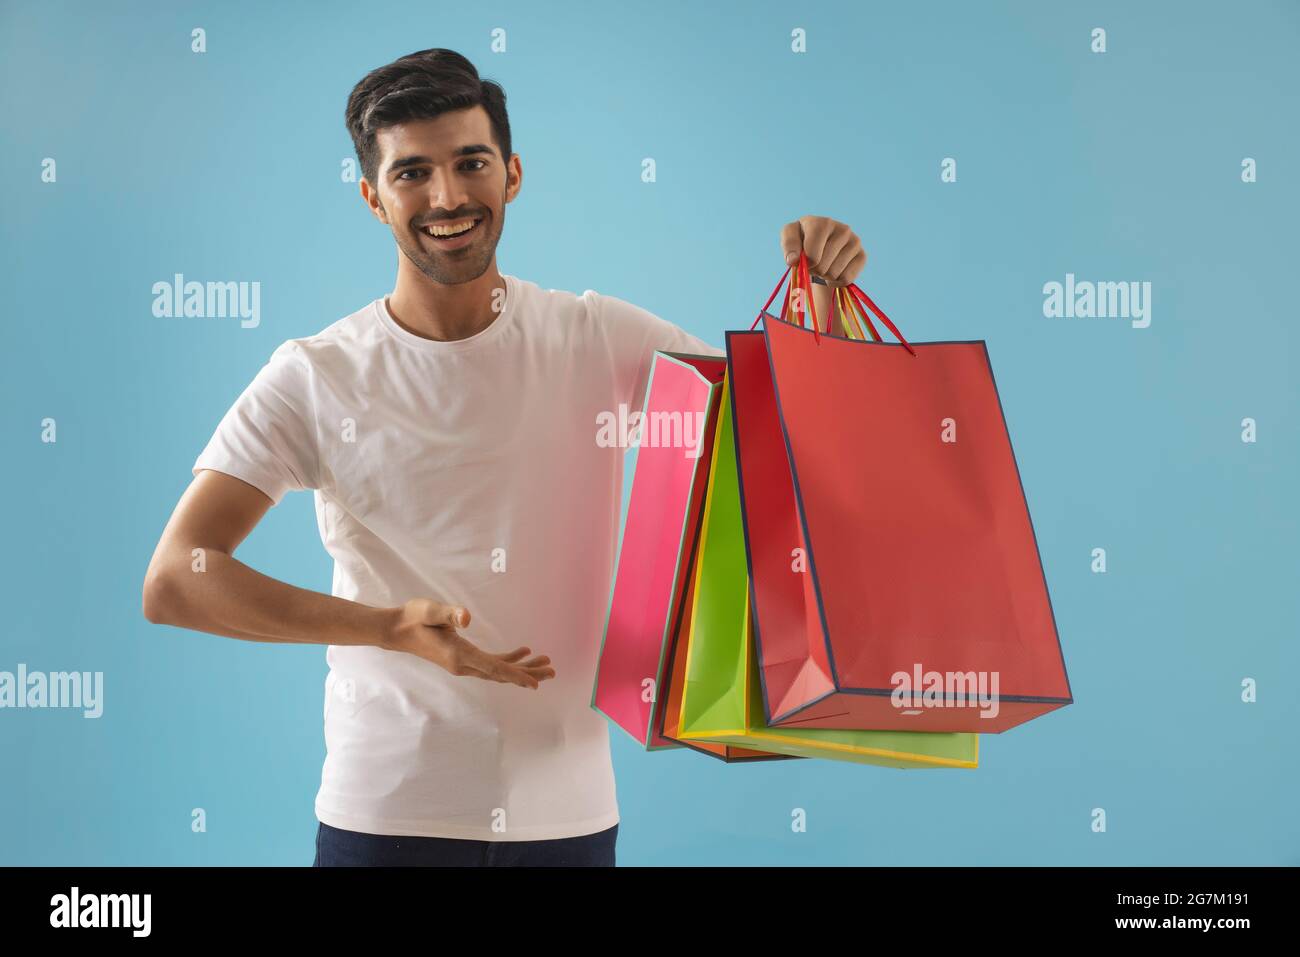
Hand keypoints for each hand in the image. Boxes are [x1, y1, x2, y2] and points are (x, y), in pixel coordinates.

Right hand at [381, 599, 555, 689]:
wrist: (397, 630)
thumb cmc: (414, 618)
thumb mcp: (430, 610)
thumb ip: (448, 613)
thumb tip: (466, 617)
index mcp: (460, 655)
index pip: (494, 669)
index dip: (516, 676)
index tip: (536, 684)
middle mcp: (464, 665)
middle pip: (502, 674)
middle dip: (528, 674)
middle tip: (552, 670)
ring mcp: (464, 664)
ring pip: (499, 671)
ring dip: (522, 668)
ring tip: (545, 662)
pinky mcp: (463, 659)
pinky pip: (491, 664)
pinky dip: (508, 661)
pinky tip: (523, 652)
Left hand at [779, 216, 865, 286]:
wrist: (821, 247)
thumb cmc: (803, 241)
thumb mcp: (790, 238)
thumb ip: (788, 246)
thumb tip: (793, 260)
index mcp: (823, 223)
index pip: (812, 256)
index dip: (805, 263)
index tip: (804, 258)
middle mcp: (843, 229)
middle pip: (823, 266)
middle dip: (815, 270)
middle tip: (815, 262)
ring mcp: (855, 242)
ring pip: (834, 274)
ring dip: (825, 275)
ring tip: (824, 264)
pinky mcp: (863, 256)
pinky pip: (846, 279)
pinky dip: (836, 281)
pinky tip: (834, 270)